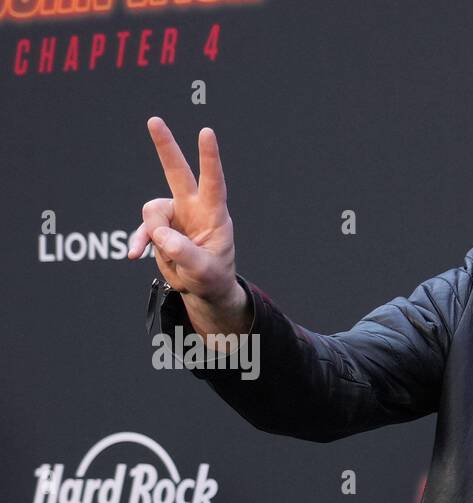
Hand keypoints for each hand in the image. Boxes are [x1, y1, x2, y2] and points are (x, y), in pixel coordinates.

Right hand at [127, 116, 241, 314]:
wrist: (202, 288)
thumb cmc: (212, 276)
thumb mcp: (204, 270)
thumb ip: (185, 253)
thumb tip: (161, 235)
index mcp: (214, 215)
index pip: (213, 182)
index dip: (209, 157)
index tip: (206, 132)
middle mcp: (193, 208)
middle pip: (177, 172)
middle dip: (165, 146)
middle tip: (154, 120)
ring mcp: (174, 215)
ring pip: (151, 210)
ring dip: (152, 232)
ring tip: (168, 254)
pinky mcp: (158, 227)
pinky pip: (142, 228)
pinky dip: (138, 241)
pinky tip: (135, 254)